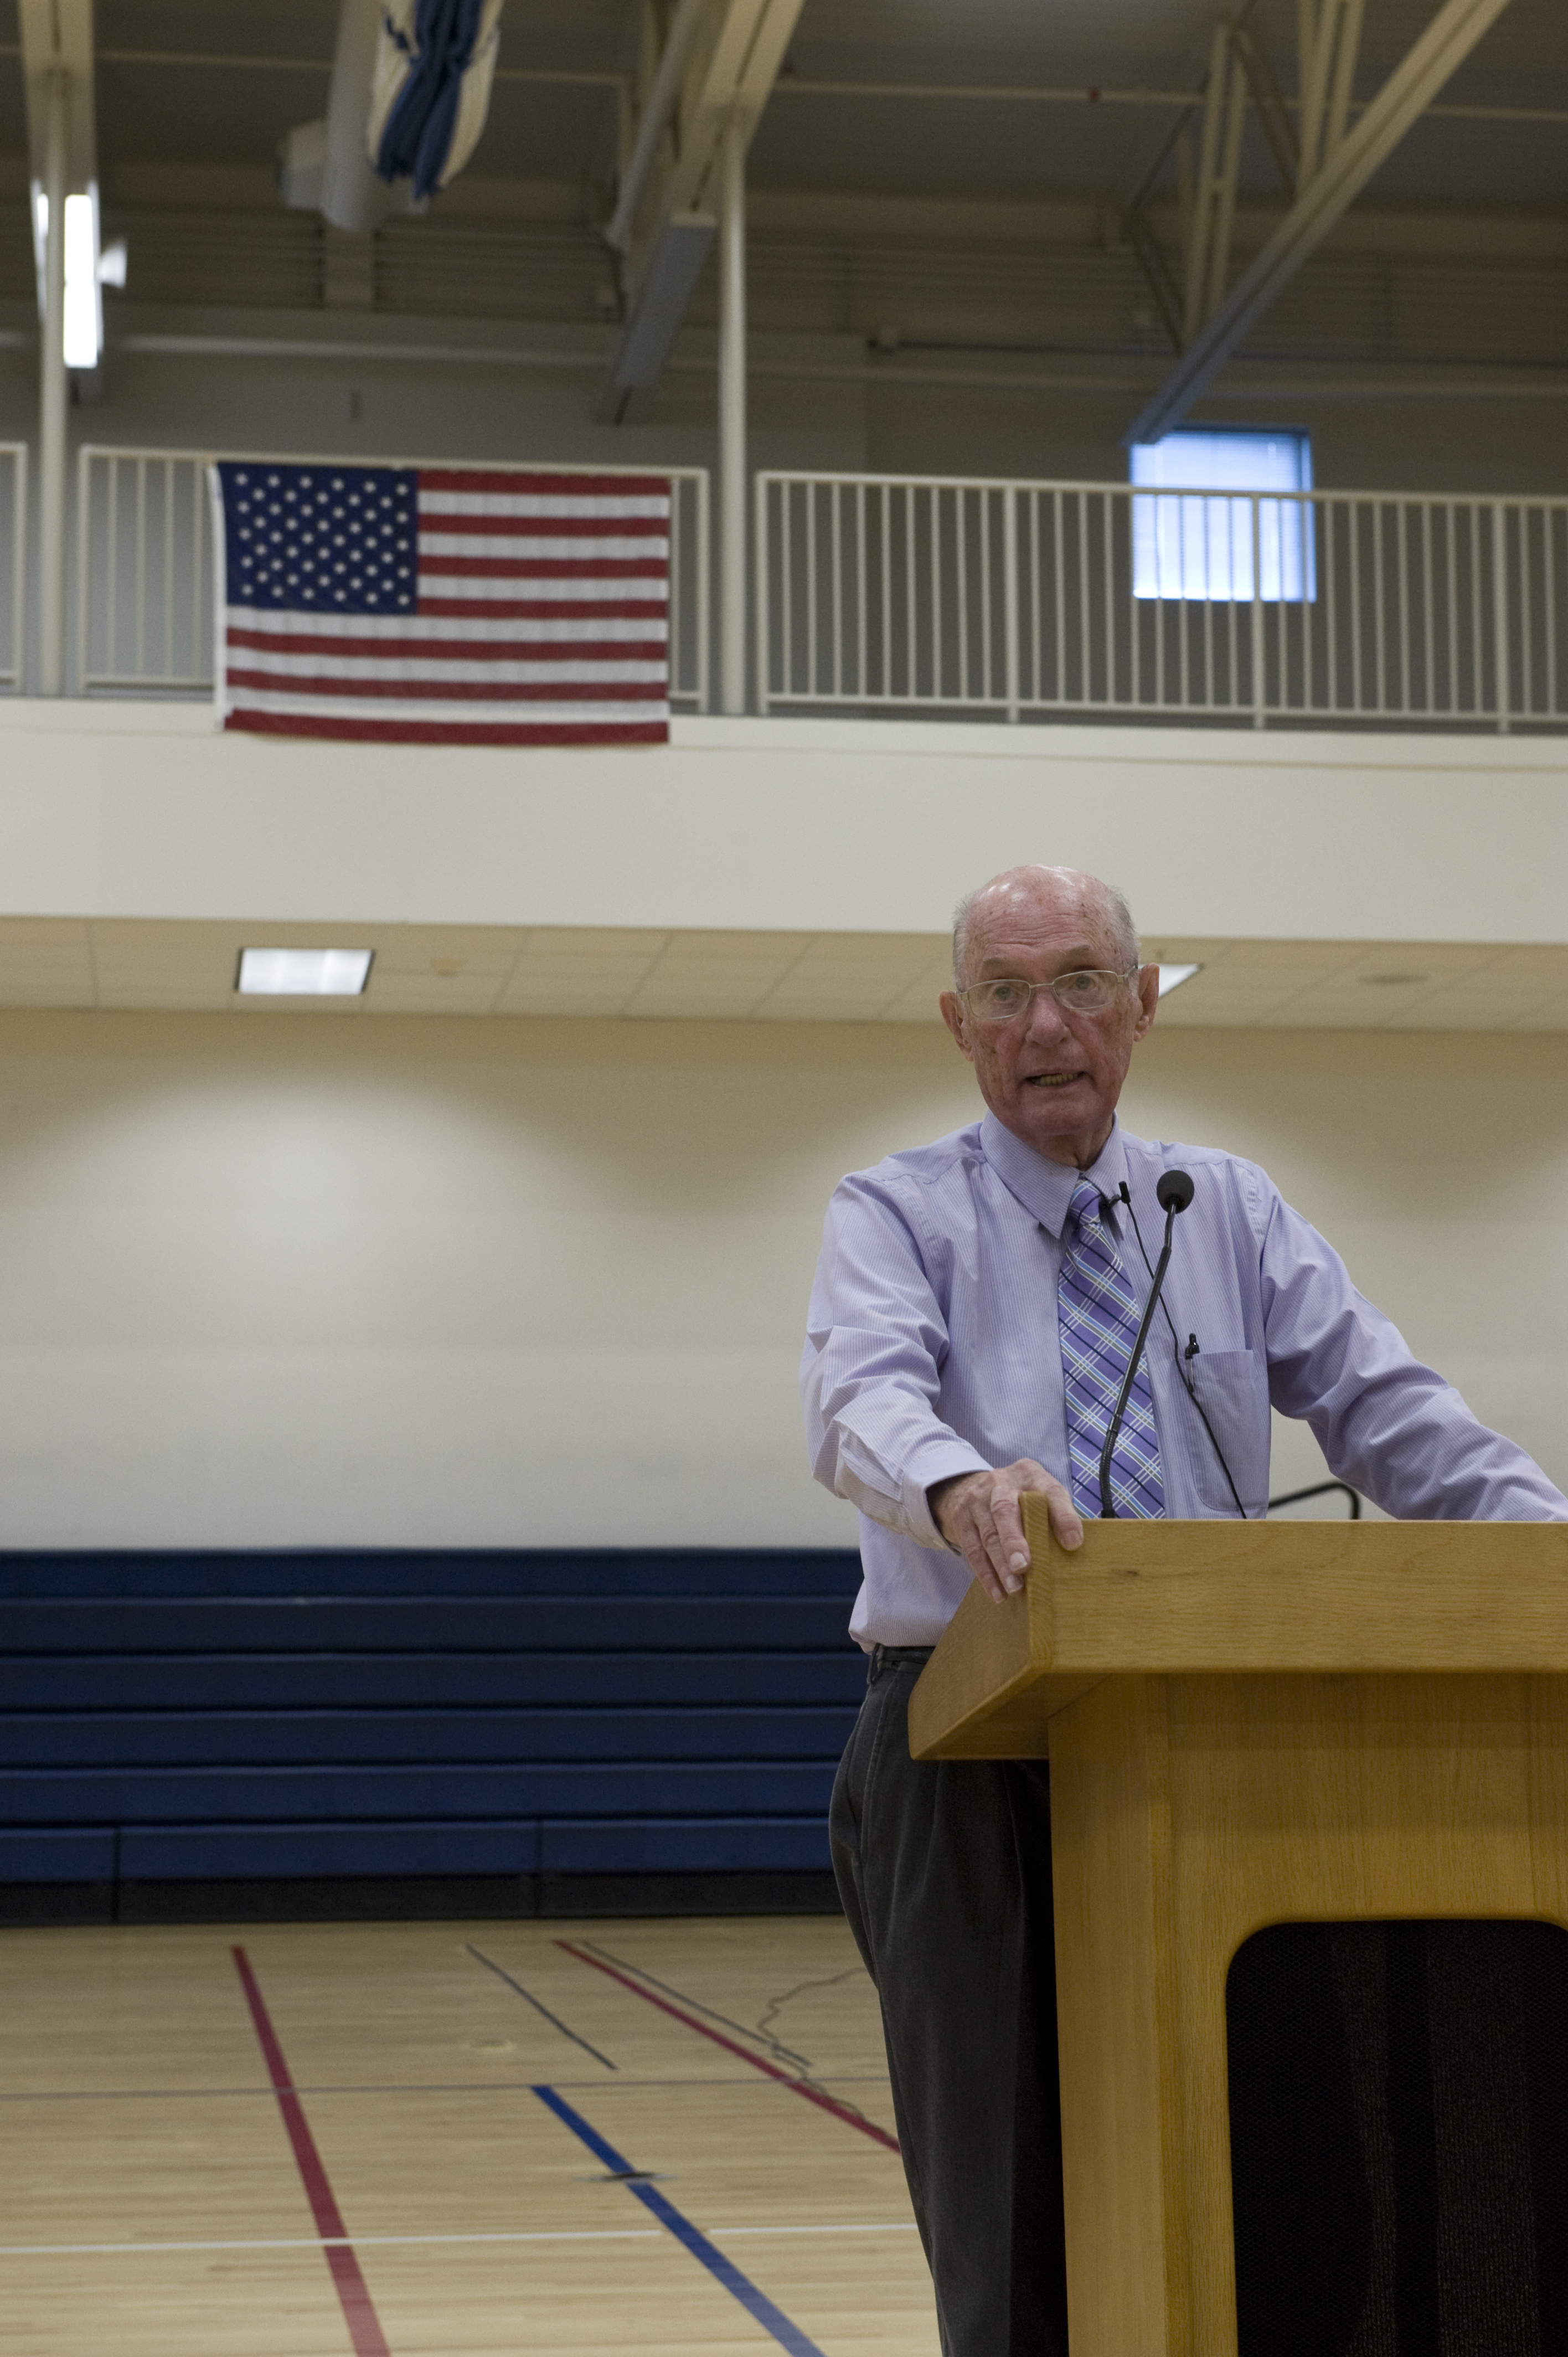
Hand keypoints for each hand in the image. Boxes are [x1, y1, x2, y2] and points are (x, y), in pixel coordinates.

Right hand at [928, 1460, 1082, 1602]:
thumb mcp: (1039, 1494)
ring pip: (989, 1534)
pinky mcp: (961, 1518)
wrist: (973, 1485)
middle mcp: (1001, 1482)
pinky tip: (998, 1593)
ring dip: (1001, 1565)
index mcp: (1030, 1474)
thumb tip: (1074, 1550)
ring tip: (1015, 1588)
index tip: (1073, 1544)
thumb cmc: (1019, 1498)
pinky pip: (973, 1550)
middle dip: (1015, 1540)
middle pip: (1006, 1511)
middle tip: (1024, 1566)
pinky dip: (986, 1574)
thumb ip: (1055, 1515)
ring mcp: (977, 1499)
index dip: (1063, 1517)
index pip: (1050, 1493)